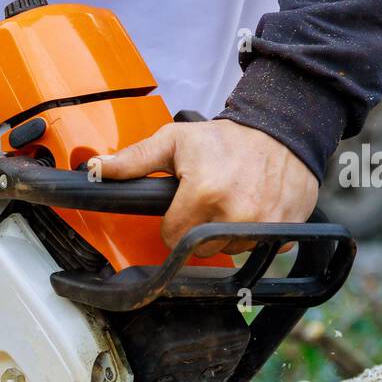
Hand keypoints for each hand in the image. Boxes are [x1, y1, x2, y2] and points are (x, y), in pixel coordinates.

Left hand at [96, 119, 318, 255]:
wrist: (282, 130)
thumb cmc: (226, 137)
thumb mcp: (175, 141)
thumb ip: (134, 160)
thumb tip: (96, 168)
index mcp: (204, 194)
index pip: (172, 238)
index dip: (172, 223)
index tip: (183, 205)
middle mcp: (235, 215)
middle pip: (199, 250)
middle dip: (198, 229)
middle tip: (208, 201)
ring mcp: (263, 226)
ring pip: (229, 251)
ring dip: (226, 234)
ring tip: (231, 201)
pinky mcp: (285, 230)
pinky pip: (259, 249)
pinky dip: (255, 234)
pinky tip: (254, 208)